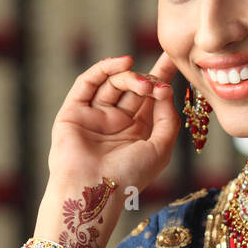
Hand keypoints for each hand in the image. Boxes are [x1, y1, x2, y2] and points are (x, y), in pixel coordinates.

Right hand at [49, 52, 181, 192]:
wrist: (93, 190)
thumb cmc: (129, 176)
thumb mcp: (160, 149)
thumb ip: (168, 119)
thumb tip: (166, 89)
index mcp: (138, 132)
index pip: (150, 98)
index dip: (162, 77)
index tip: (173, 58)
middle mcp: (116, 121)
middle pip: (133, 87)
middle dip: (149, 77)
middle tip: (158, 83)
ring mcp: (94, 115)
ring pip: (113, 84)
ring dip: (131, 78)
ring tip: (144, 84)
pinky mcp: (74, 111)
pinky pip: (88, 83)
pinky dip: (104, 69)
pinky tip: (123, 64)